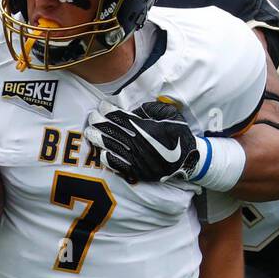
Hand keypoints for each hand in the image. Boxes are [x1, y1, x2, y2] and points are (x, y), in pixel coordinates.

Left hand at [85, 101, 200, 183]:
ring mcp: (137, 158)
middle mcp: (139, 143)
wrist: (189, 160)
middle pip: (113, 131)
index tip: (102, 106)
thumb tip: (136, 109)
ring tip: (89, 133)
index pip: (121, 117)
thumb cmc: (179, 135)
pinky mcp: (138, 171)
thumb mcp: (170, 115)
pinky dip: (109, 159)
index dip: (109, 111)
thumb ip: (153, 109)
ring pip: (113, 147)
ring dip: (99, 139)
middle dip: (100, 123)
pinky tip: (101, 153)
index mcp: (145, 128)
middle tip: (91, 117)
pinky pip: (119, 165)